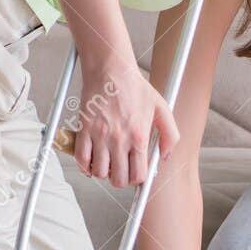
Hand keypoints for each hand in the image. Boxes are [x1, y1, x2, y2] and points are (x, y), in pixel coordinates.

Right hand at [73, 59, 177, 187]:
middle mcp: (119, 139)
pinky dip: (85, 166)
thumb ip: (170, 135)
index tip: (135, 173)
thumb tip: (165, 157)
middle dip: (120, 179)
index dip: (137, 179)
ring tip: (107, 163)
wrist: (111, 70)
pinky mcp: (84, 130)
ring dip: (103, 172)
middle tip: (120, 170)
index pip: (138, 175)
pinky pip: (81, 159)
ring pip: (99, 172)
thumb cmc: (135, 87)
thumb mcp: (162, 108)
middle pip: (118, 179)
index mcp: (139, 137)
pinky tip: (91, 161)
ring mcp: (100, 136)